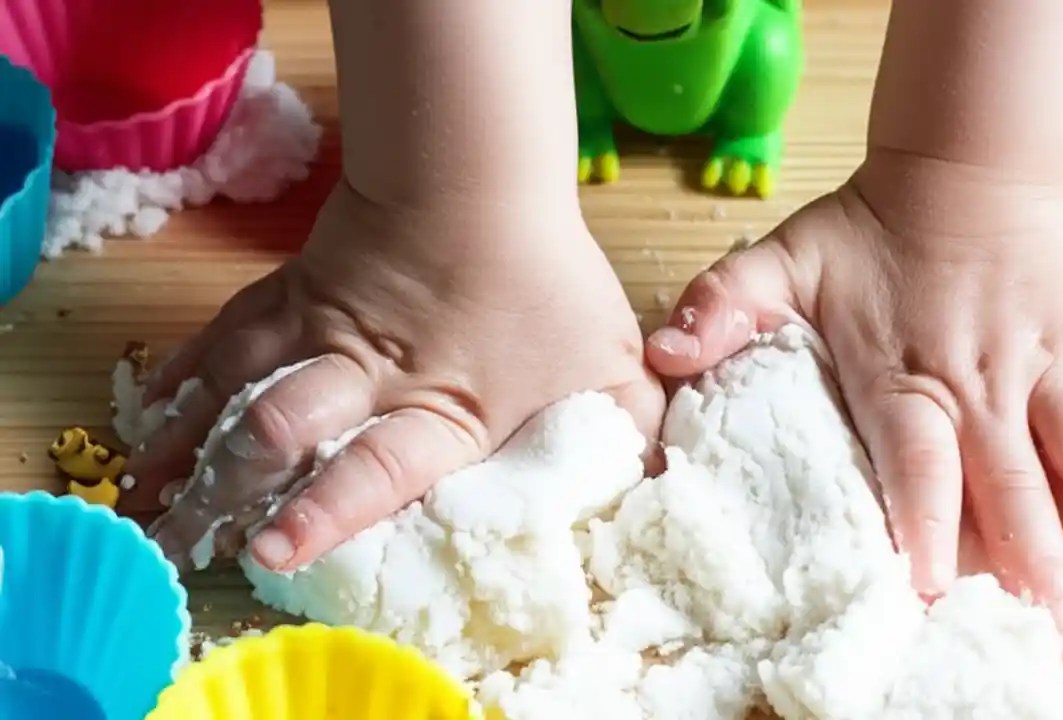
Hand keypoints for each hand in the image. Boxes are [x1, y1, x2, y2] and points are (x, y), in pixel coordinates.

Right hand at [122, 180, 663, 571]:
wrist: (482, 179)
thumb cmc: (550, 281)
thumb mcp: (611, 367)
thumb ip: (628, 434)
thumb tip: (652, 494)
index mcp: (443, 409)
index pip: (377, 468)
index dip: (323, 510)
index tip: (270, 548)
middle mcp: (371, 378)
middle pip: (285, 432)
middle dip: (231, 488)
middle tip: (186, 539)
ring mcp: (323, 333)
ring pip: (241, 390)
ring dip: (192, 445)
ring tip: (147, 497)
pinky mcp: (295, 296)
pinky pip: (229, 336)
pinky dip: (188, 375)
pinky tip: (156, 409)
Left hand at [646, 150, 1062, 638]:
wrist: (969, 156)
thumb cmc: (875, 221)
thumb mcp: (784, 258)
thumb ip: (724, 306)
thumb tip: (660, 353)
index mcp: (903, 375)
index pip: (917, 463)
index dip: (927, 525)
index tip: (936, 591)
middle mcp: (980, 380)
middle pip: (1013, 479)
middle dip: (1037, 560)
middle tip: (1055, 631)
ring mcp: (1044, 360)